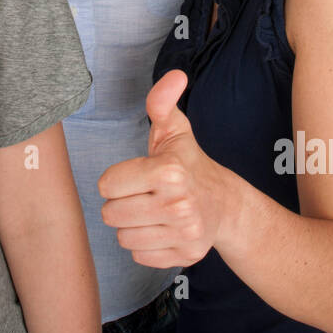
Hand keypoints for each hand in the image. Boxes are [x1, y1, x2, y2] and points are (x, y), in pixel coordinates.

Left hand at [98, 70, 228, 267]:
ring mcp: (184, 233)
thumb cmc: (188, 164)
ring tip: (152, 211)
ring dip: (132, 225)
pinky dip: (146, 244)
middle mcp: (178, 204)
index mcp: (169, 171)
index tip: (137, 176)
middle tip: (143, 194)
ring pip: (123, 237)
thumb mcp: (174, 130)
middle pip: (110, 214)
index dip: (117, 180)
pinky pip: (139, 255)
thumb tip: (175, 76)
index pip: (107, 185)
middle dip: (122, 204)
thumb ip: (162, 102)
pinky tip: (162, 230)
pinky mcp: (186, 256)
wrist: (225, 204)